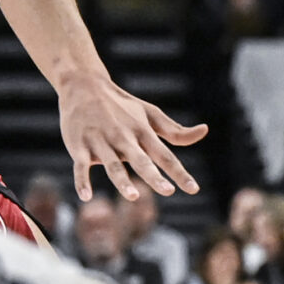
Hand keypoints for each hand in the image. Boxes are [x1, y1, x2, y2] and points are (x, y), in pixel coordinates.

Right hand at [57, 71, 208, 200]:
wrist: (84, 86)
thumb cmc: (122, 106)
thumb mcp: (151, 114)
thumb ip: (175, 131)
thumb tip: (204, 130)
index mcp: (142, 132)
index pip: (165, 156)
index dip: (180, 173)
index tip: (194, 189)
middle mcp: (123, 138)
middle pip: (141, 160)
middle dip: (154, 176)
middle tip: (168, 191)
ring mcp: (100, 142)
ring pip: (112, 164)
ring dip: (122, 181)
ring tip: (133, 197)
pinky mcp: (78, 146)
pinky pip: (80, 165)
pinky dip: (82, 181)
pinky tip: (86, 197)